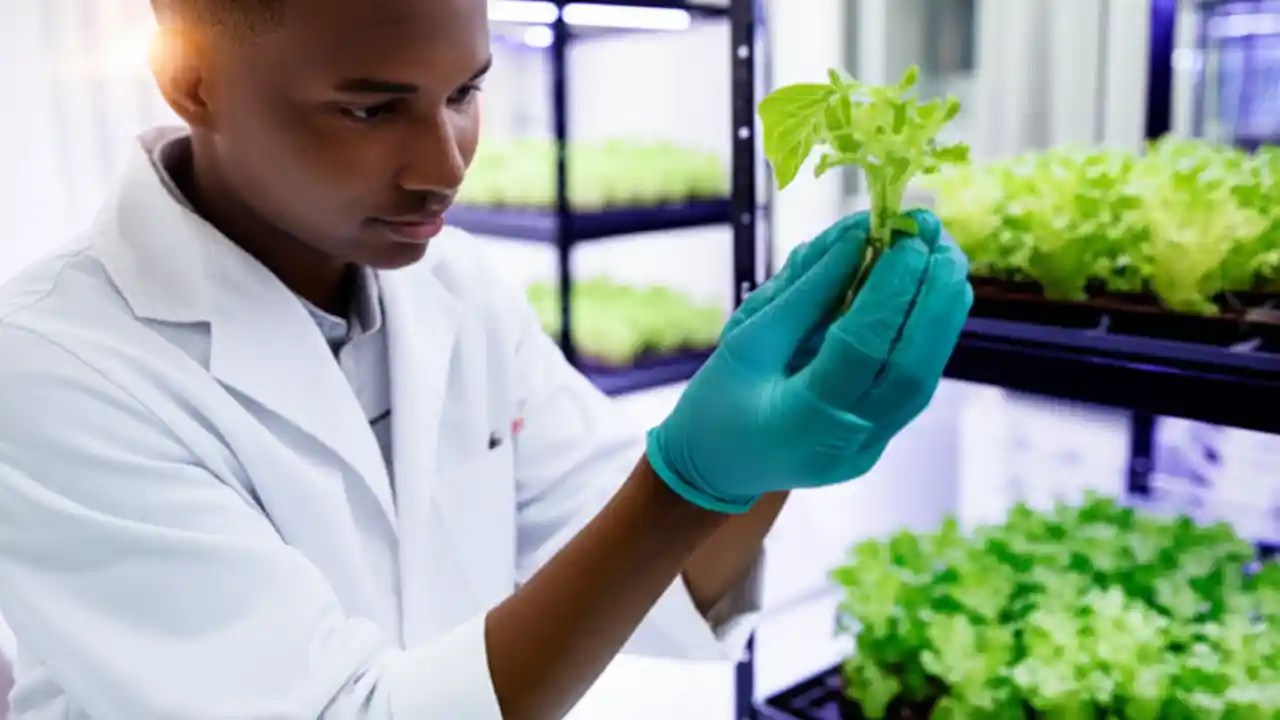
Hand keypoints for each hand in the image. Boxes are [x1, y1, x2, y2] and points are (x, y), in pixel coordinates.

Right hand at [645, 210, 972, 513]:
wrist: (716, 468)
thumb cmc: (716, 403)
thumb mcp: (746, 340)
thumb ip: (805, 293)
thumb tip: (856, 240)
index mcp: (803, 422)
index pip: (861, 350)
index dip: (889, 291)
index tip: (906, 238)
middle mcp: (847, 444)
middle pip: (910, 370)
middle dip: (933, 298)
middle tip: (938, 237)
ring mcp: (868, 449)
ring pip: (922, 379)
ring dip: (940, 314)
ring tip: (944, 255)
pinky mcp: (878, 440)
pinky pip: (911, 385)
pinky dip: (926, 336)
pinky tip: (932, 293)